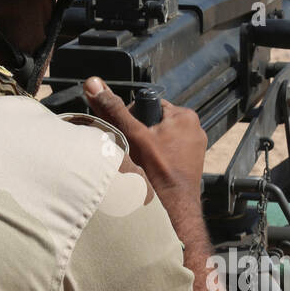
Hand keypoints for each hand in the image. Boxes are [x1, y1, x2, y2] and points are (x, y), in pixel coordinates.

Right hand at [84, 78, 206, 201]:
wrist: (174, 206)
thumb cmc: (159, 171)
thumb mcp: (133, 135)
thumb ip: (114, 110)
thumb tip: (94, 84)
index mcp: (185, 115)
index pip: (149, 106)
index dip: (135, 119)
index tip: (133, 135)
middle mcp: (195, 128)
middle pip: (155, 122)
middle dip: (142, 135)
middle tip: (138, 151)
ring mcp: (195, 146)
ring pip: (161, 138)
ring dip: (149, 147)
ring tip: (146, 161)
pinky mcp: (192, 162)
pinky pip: (169, 152)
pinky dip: (159, 158)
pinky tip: (153, 168)